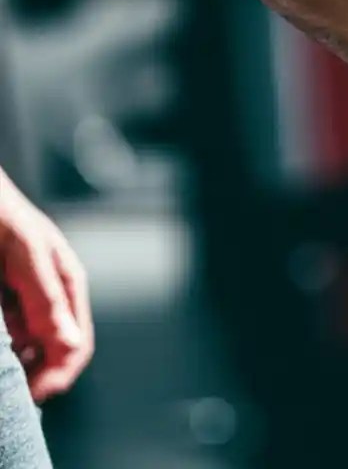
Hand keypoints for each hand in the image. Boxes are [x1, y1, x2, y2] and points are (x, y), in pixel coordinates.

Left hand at [0, 169, 92, 401]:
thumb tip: (71, 343)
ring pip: (27, 347)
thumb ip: (48, 300)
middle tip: (18, 395)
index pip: (76, 343)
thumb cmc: (4, 217)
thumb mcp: (29, 258)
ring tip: (6, 377)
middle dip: (39, 374)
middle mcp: (48, 298)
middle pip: (53, 350)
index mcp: (67, 287)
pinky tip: (0, 354)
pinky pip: (9, 334)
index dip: (61, 372)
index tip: (38, 394)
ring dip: (20, 365)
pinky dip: (5, 350)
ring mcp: (22, 301)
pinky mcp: (1, 303)